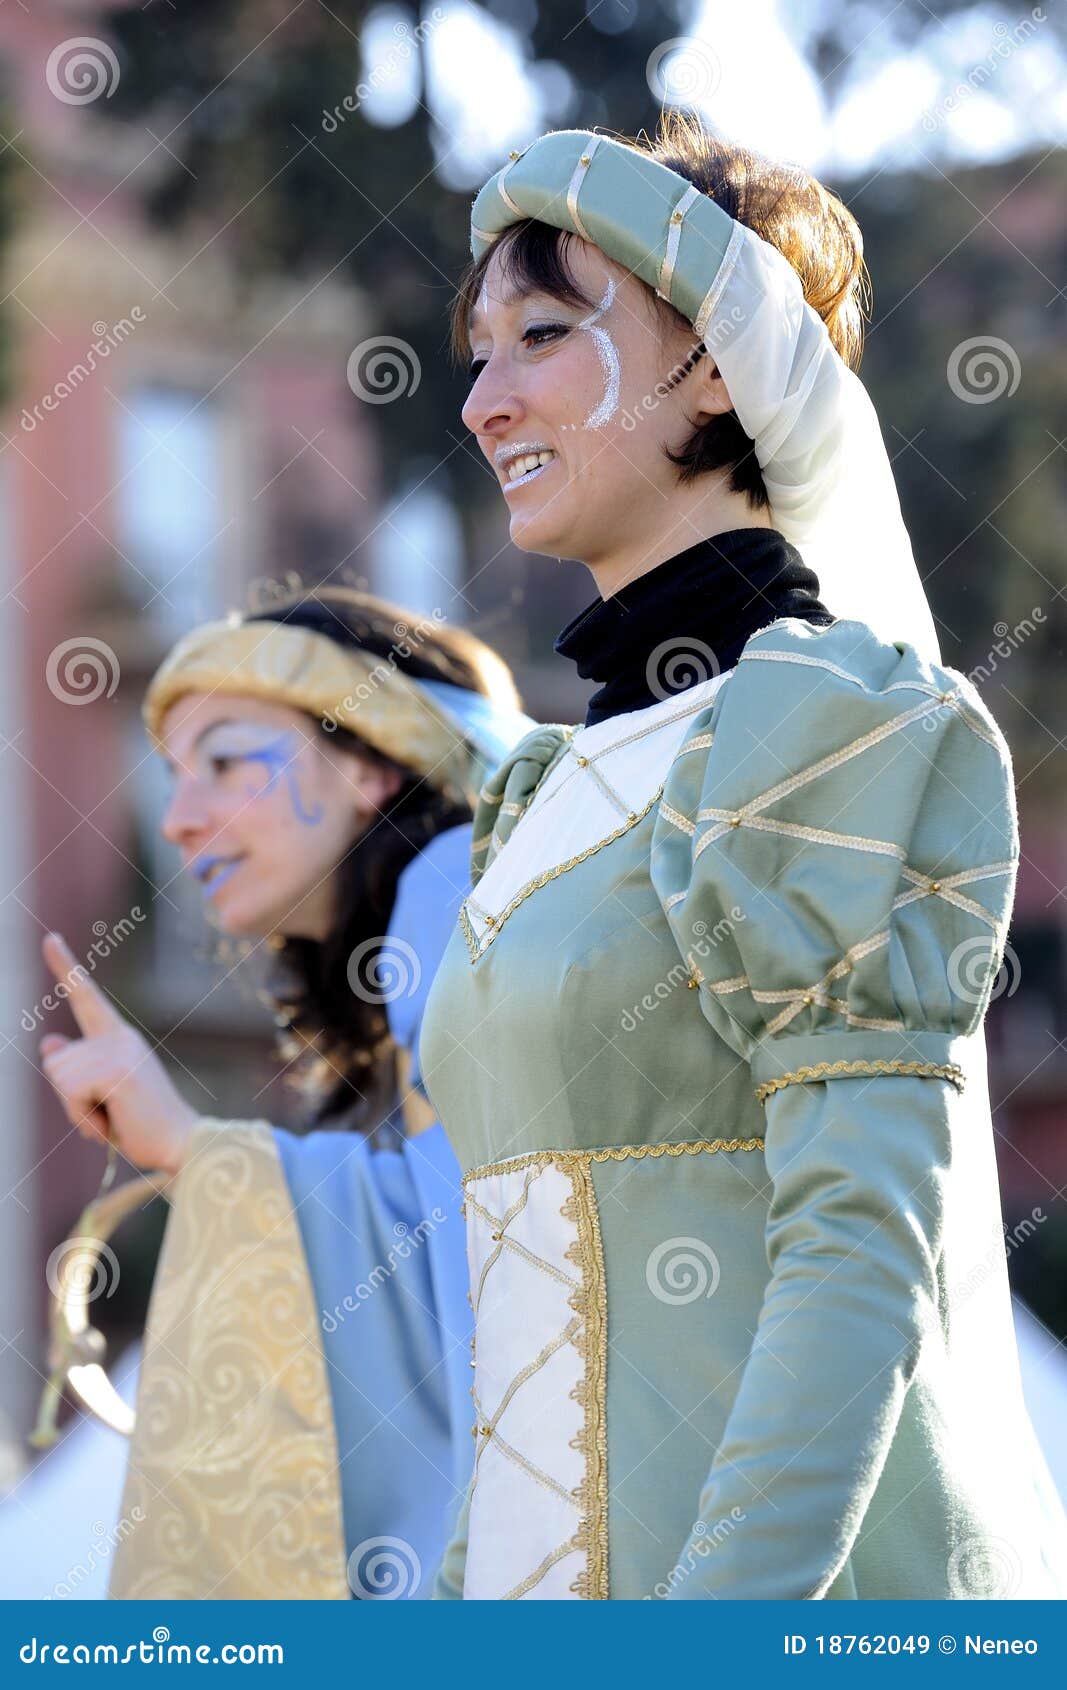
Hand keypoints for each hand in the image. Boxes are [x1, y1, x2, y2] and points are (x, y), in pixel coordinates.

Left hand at [38, 932, 199, 1176]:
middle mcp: (120, 1036)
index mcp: (118, 1038)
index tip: (49, 938)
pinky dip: (83, 1118)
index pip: (86, 997)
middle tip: (110, 1112)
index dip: (65, 967)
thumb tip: (48, 1043)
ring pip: (59, 1078)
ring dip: (77, 1110)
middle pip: (55, 1063)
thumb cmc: (141, 1124)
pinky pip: (71, 1093)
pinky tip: (112, 1123)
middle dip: (70, 1099)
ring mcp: (120, 1050)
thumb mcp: (100, 1095)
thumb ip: (75, 1070)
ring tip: (114, 1116)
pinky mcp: (118, 1069)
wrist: (180, 1144)